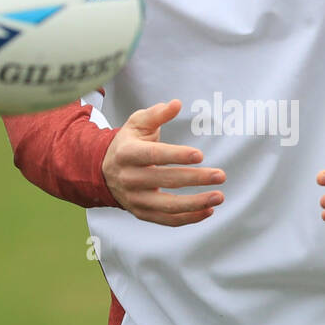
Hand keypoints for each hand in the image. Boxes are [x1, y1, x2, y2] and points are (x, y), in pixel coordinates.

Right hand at [101, 99, 224, 225]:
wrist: (104, 172)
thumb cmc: (128, 144)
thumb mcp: (136, 124)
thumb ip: (157, 114)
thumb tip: (176, 104)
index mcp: (127, 153)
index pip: (154, 155)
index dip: (176, 155)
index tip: (200, 155)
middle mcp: (129, 178)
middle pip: (166, 180)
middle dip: (196, 178)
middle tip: (220, 175)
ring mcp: (135, 199)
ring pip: (168, 206)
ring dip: (196, 203)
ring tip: (219, 196)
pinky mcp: (142, 213)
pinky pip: (167, 220)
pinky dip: (189, 218)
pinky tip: (208, 210)